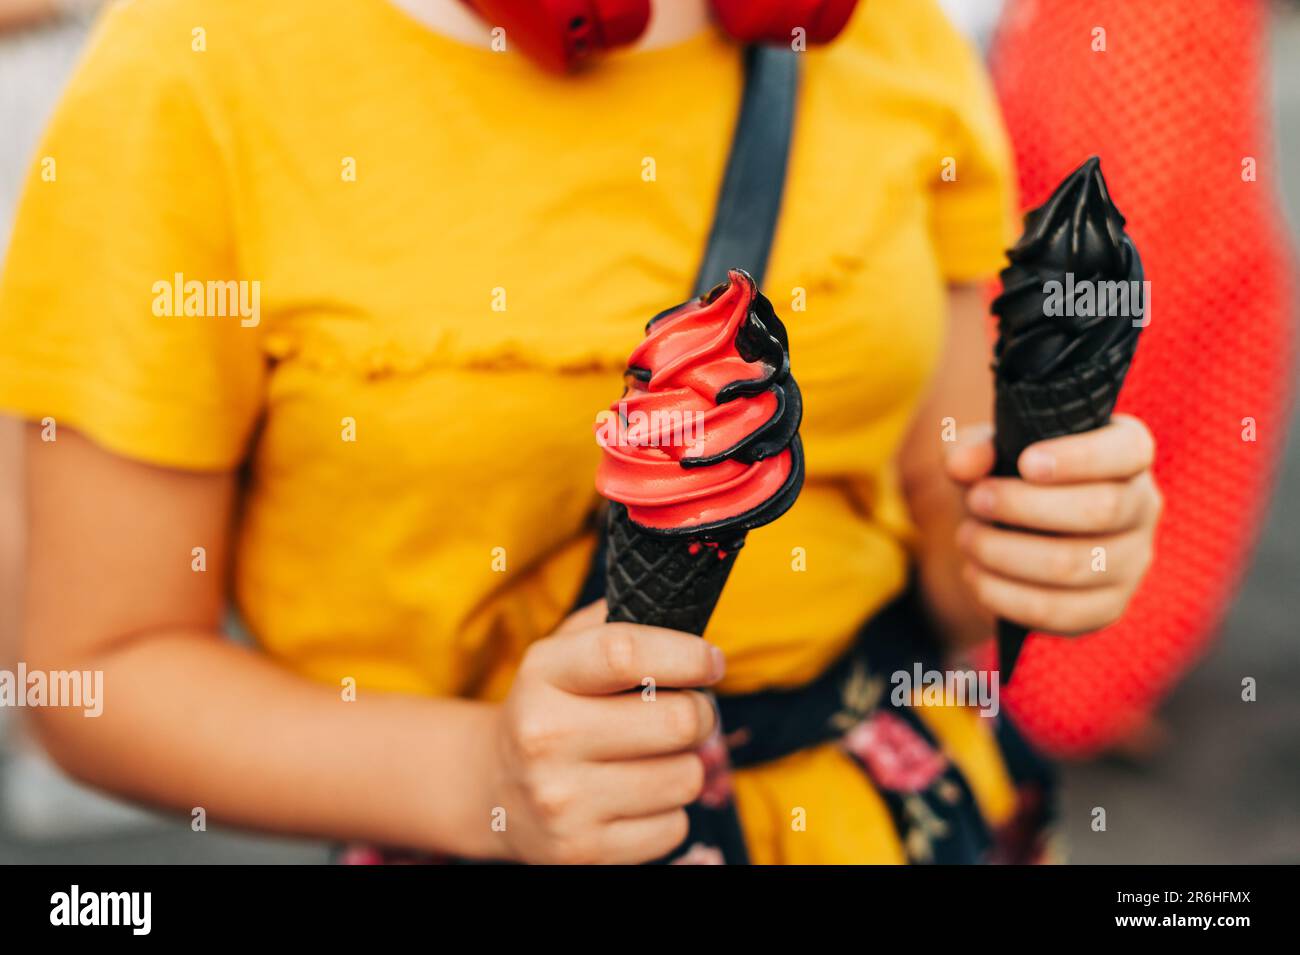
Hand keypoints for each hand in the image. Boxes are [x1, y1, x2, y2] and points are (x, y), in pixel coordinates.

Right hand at [485, 601, 722, 863]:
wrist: (498, 793)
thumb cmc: (554, 709)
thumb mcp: (563, 654)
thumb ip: (615, 621)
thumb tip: (680, 605)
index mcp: (542, 676)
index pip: (626, 653)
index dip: (685, 654)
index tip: (711, 661)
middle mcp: (544, 738)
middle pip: (675, 722)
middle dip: (697, 714)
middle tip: (685, 713)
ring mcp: (562, 802)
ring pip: (684, 777)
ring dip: (685, 765)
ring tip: (653, 759)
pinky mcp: (581, 853)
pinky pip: (674, 828)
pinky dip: (668, 813)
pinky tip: (635, 800)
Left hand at [945, 415, 1161, 635]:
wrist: (1014, 534)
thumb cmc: (1011, 477)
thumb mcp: (989, 451)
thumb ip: (972, 447)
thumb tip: (961, 465)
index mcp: (1127, 454)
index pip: (1131, 450)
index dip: (1081, 458)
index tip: (1026, 462)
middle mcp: (1142, 507)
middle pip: (1100, 510)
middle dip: (1024, 506)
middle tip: (976, 500)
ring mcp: (1130, 562)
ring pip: (1074, 565)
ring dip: (1005, 553)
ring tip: (967, 538)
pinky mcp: (1107, 607)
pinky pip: (1060, 611)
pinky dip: (1006, 596)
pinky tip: (976, 575)